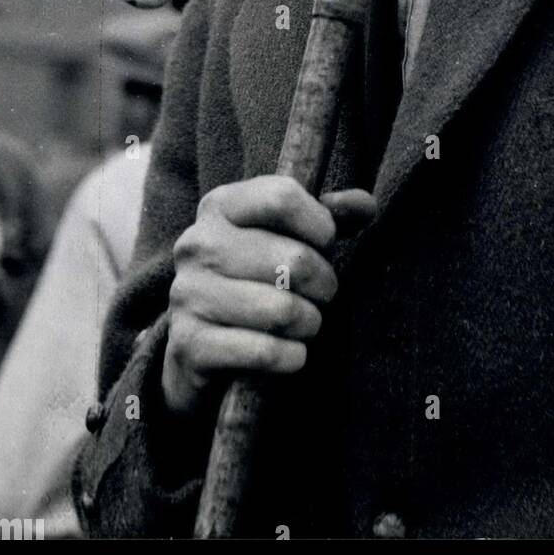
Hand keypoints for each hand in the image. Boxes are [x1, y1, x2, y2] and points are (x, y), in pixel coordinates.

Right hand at [162, 177, 376, 416]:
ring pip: (283, 311)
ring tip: (305, 323)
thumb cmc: (254, 278)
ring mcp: (188, 293)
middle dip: (324, 284)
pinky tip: (290, 353)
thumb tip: (366, 205)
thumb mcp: (287, 237)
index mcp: (220, 206)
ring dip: (309, 323)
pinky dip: (291, 357)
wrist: (198, 345)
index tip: (326, 244)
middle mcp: (197, 244)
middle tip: (321, 294)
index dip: (320, 224)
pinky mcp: (190, 343)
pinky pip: (264, 351)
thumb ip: (330, 217)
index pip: (282, 197)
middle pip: (295, 260)